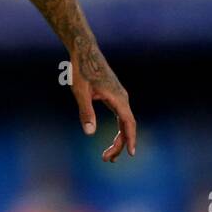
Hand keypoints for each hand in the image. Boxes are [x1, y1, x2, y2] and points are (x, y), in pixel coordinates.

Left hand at [70, 46, 136, 161]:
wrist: (84, 51)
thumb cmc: (81, 70)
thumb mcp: (80, 92)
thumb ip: (86, 112)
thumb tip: (90, 133)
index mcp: (117, 98)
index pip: (128, 123)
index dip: (130, 139)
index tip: (131, 154)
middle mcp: (122, 98)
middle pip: (127, 126)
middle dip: (120, 145)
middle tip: (107, 160)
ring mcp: (120, 96)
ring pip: (124, 122)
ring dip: (119, 139)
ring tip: (108, 155)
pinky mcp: (115, 95)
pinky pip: (121, 116)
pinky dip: (118, 129)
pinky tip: (113, 138)